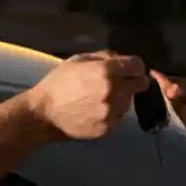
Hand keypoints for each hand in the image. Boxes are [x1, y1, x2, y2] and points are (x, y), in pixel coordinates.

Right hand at [26, 51, 149, 139]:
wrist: (44, 113)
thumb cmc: (58, 83)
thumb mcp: (78, 60)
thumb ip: (103, 57)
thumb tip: (120, 58)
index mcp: (106, 71)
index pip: (138, 65)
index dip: (135, 65)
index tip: (130, 68)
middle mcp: (114, 91)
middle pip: (141, 84)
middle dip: (134, 81)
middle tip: (122, 82)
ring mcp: (112, 112)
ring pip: (130, 101)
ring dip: (122, 97)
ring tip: (103, 98)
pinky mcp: (108, 128)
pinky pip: (119, 117)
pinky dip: (113, 113)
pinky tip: (97, 110)